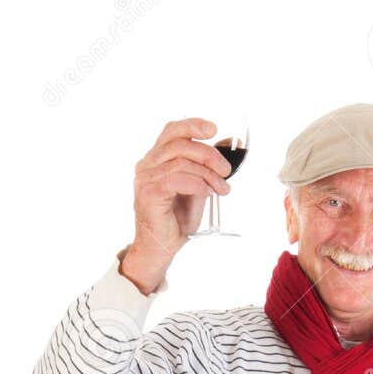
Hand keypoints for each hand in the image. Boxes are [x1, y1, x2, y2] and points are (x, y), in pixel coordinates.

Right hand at [119, 118, 232, 293]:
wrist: (161, 248)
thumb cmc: (176, 220)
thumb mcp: (198, 187)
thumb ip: (207, 167)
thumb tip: (227, 143)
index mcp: (156, 159)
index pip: (172, 131)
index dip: (193, 125)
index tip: (214, 130)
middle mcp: (147, 165)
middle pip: (180, 144)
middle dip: (209, 155)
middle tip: (226, 171)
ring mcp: (145, 179)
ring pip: (181, 162)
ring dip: (207, 175)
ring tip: (221, 189)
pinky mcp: (149, 193)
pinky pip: (177, 179)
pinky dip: (197, 184)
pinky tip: (207, 193)